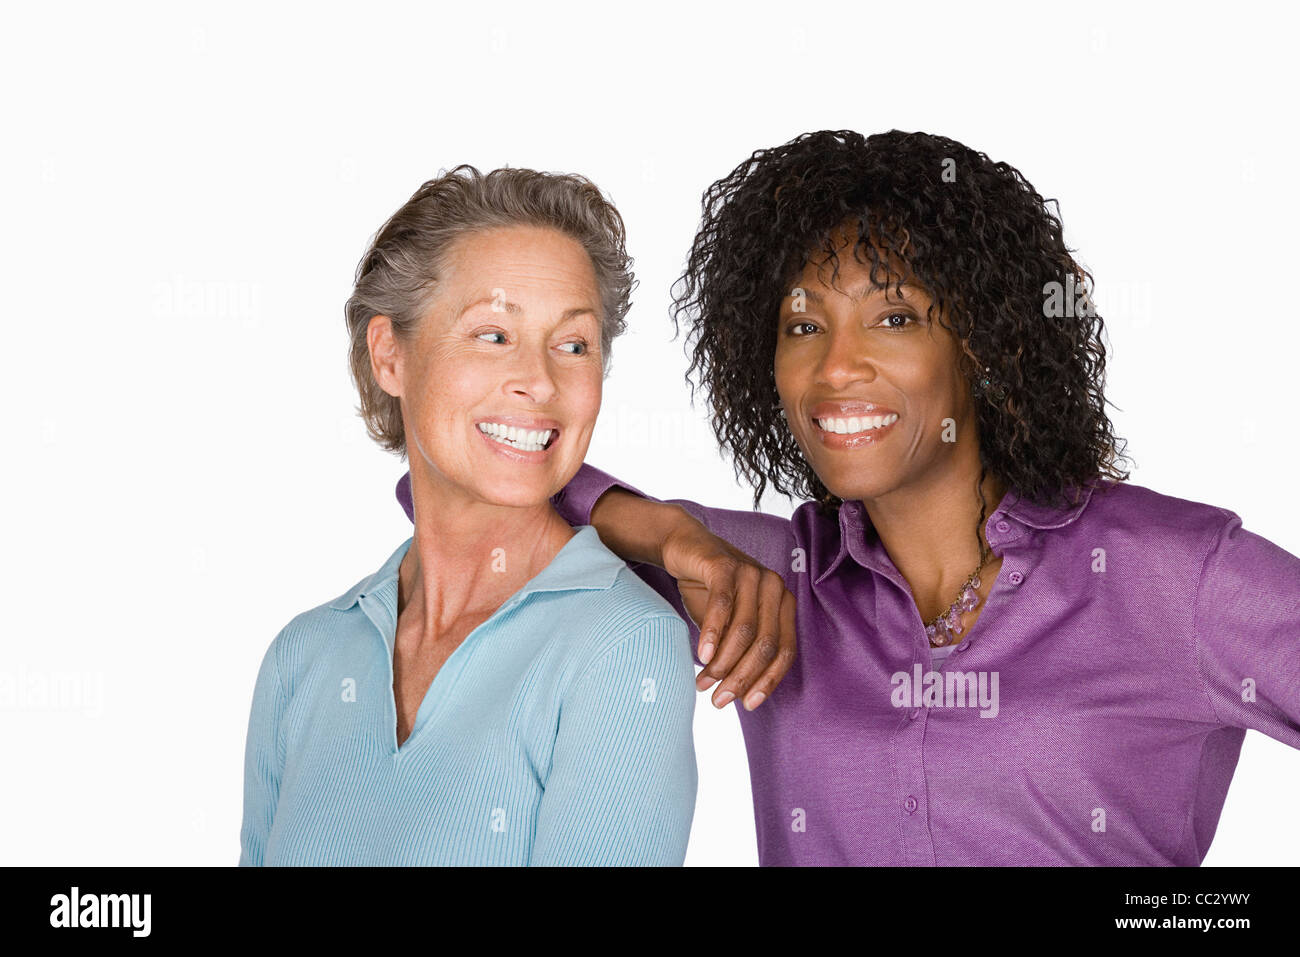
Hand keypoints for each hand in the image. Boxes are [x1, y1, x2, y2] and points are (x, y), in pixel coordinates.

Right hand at [659, 518, 795, 710]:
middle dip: (742, 677)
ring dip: (723, 662)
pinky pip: (722, 606)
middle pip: (765, 643)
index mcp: (783, 603)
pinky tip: (701, 655)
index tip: (749, 705)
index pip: (785, 650)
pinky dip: (712, 636)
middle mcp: (773, 587)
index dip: (768, 680)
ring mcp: (751, 573)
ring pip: (744, 630)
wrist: (686, 550)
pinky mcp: (725, 566)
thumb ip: (739, 653)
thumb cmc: (711, 593)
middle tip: (719, 700)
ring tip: (704, 683)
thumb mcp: (730, 626)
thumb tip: (737, 695)